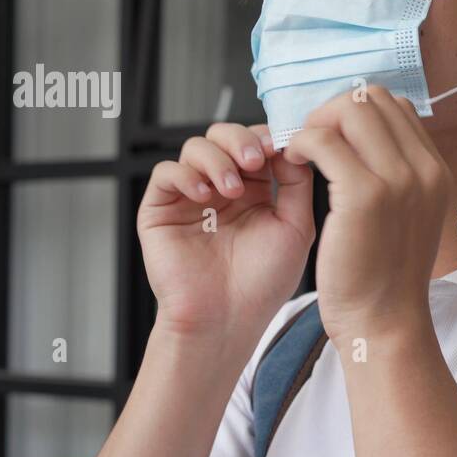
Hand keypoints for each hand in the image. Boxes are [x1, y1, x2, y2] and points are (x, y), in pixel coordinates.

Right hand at [137, 123, 314, 336]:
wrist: (227, 319)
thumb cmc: (261, 283)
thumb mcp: (295, 227)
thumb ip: (297, 183)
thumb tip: (294, 145)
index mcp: (256, 191)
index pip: (256, 144)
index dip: (266, 137)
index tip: (280, 144)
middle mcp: (222, 189)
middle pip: (224, 136)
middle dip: (240, 141)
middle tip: (254, 161)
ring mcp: (190, 197)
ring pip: (195, 147)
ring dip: (217, 160)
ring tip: (232, 190)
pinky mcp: (160, 209)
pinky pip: (165, 173)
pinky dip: (186, 175)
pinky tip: (205, 195)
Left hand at [282, 87, 452, 347]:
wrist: (386, 323)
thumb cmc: (384, 277)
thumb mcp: (405, 218)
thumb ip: (395, 177)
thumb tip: (361, 139)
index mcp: (436, 172)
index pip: (395, 106)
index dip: (355, 112)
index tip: (332, 138)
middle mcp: (425, 169)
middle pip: (373, 98)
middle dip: (333, 111)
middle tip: (312, 142)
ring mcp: (399, 180)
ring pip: (349, 110)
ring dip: (316, 124)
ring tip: (302, 154)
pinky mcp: (365, 195)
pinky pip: (323, 140)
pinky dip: (302, 144)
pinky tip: (294, 164)